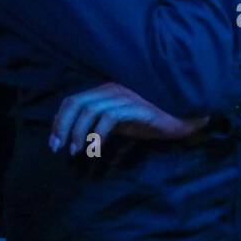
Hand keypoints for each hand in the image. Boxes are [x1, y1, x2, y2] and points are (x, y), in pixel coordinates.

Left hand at [50, 83, 207, 153]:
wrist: (186, 118)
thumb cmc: (154, 120)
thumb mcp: (122, 121)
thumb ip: (102, 122)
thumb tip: (77, 135)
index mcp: (107, 91)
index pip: (73, 100)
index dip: (59, 120)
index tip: (55, 141)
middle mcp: (114, 89)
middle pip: (76, 103)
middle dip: (63, 127)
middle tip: (60, 148)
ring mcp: (127, 97)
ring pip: (90, 110)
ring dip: (79, 133)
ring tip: (77, 151)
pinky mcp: (138, 107)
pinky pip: (110, 118)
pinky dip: (98, 134)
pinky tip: (96, 148)